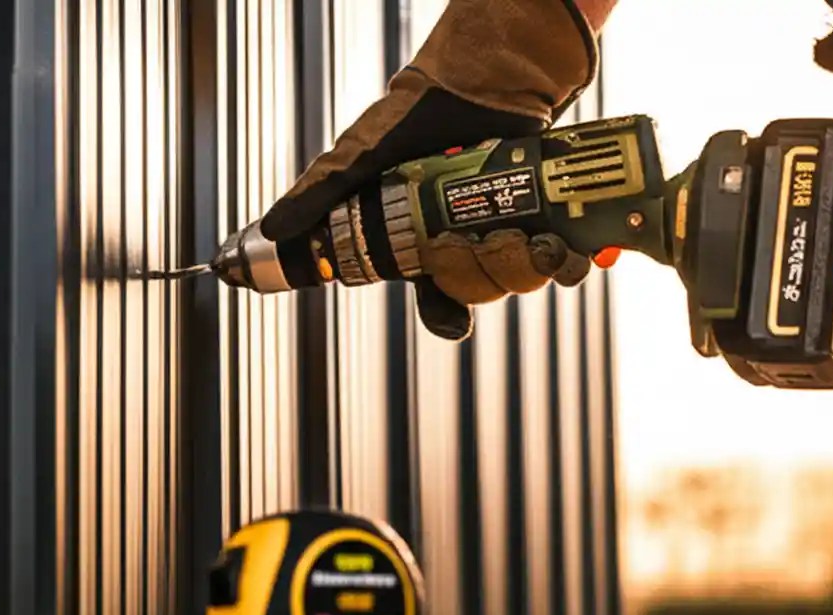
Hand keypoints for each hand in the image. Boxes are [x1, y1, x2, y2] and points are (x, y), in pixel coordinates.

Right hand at [256, 0, 599, 339]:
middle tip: (463, 238)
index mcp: (426, 243)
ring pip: (517, 279)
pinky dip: (561, 260)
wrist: (480, 78)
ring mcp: (509, 226)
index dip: (444, 313)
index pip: (435, 299)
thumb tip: (272, 231)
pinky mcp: (545, 214)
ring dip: (517, 262)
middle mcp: (469, 240)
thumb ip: (318, 194)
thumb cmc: (414, 116)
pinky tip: (554, 243)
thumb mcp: (358, 157)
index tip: (451, 318)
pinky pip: (560, 262)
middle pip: (476, 292)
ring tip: (512, 230)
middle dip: (475, 272)